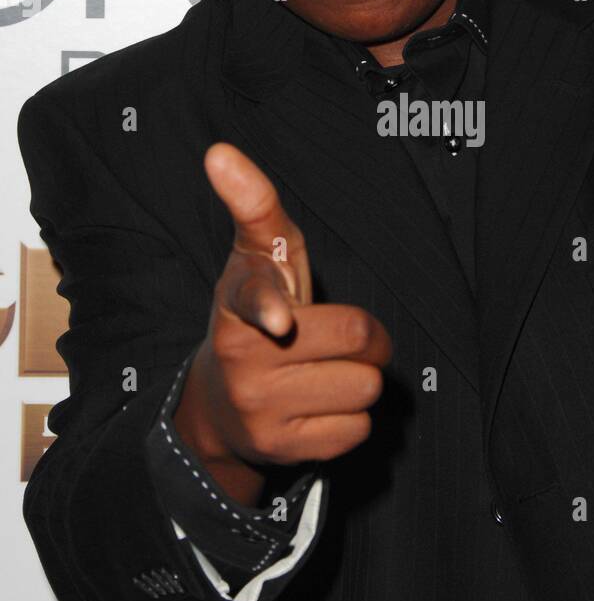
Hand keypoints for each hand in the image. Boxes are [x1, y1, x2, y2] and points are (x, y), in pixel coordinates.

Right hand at [174, 143, 390, 502]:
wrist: (220, 406)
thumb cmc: (257, 316)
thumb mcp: (258, 261)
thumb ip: (255, 207)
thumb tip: (219, 151)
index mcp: (237, 301)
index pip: (255, 295)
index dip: (270, 306)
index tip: (278, 319)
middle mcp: (242, 355)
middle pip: (357, 336)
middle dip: (367, 337)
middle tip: (341, 338)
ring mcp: (258, 406)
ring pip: (365, 386)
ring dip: (361, 378)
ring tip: (326, 373)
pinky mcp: (281, 448)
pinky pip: (357, 429)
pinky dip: (352, 418)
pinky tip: (319, 407)